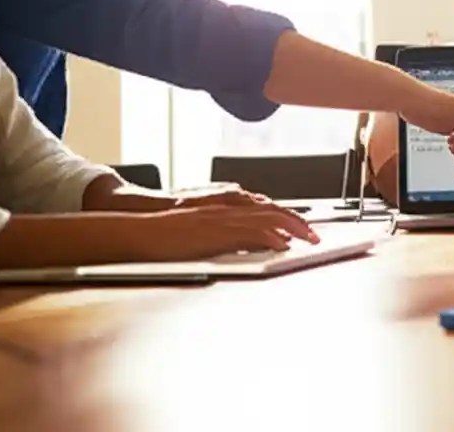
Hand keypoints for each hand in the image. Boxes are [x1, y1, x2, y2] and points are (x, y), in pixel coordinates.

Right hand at [127, 205, 321, 261]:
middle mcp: (226, 209)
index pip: (264, 208)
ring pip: (266, 218)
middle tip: (315, 236)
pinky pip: (248, 232)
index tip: (303, 228)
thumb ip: (226, 233)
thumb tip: (250, 245)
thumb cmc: (165, 235)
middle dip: (297, 222)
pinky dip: (268, 237)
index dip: (287, 217)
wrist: (139, 231)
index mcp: (224, 208)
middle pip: (271, 211)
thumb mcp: (201, 231)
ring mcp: (221, 219)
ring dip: (291, 228)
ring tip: (308, 239)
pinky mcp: (215, 232)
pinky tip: (281, 245)